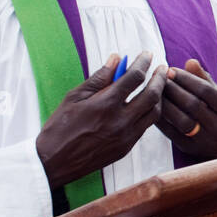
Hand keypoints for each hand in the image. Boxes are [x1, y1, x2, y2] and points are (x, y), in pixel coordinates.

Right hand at [36, 51, 167, 186]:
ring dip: (159, 96)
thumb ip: (99, 78)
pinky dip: (149, 113)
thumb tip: (116, 59)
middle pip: (152, 95)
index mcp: (105, 104)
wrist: (54, 162)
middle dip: (160, 78)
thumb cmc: (60, 126)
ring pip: (154, 113)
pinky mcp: (126, 148)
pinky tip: (146, 104)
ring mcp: (126, 137)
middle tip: (163, 68)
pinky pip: (145, 126)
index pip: (134, 78)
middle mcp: (120, 121)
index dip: (143, 63)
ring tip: (158, 85)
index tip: (147, 55)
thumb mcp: (74, 97)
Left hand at [157, 58, 216, 158]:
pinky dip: (161, 118)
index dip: (186, 79)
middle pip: (193, 105)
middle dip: (174, 89)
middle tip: (159, 79)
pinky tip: (153, 106)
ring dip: (166, 104)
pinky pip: (171, 133)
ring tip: (156, 91)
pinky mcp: (190, 148)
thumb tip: (190, 62)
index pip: (206, 91)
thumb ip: (203, 78)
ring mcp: (205, 140)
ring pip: (181, 120)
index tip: (170, 69)